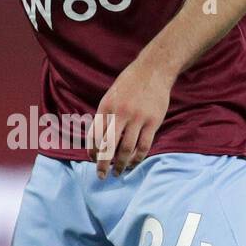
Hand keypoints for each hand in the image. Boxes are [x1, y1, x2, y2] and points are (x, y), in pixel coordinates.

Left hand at [89, 58, 170, 178]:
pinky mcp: (153, 121)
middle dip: (103, 164)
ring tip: (118, 173)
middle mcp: (120, 113)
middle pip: (109, 146)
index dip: (92, 151)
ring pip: (127, 149)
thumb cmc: (129, 84)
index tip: (93, 160)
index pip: (95, 135)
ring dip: (121, 164)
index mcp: (106, 107)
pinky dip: (138, 158)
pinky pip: (144, 146)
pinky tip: (133, 164)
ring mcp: (138, 118)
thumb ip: (105, 117)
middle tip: (100, 176)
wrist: (153, 70)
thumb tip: (97, 142)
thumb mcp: (111, 96)